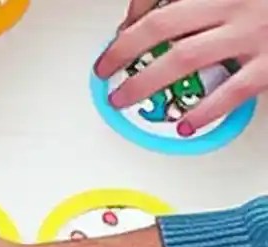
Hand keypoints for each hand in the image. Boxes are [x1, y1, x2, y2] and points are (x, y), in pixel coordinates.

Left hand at [94, 0, 267, 133]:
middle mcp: (236, 3)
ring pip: (184, 58)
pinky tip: (186, 122)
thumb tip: (152, 19)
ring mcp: (255, 33)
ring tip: (125, 97)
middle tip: (106, 68)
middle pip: (162, 24)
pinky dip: (203, 110)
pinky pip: (231, 90)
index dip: (134, 14)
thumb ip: (205, 3)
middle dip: (124, 50)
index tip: (120, 31)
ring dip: (146, 81)